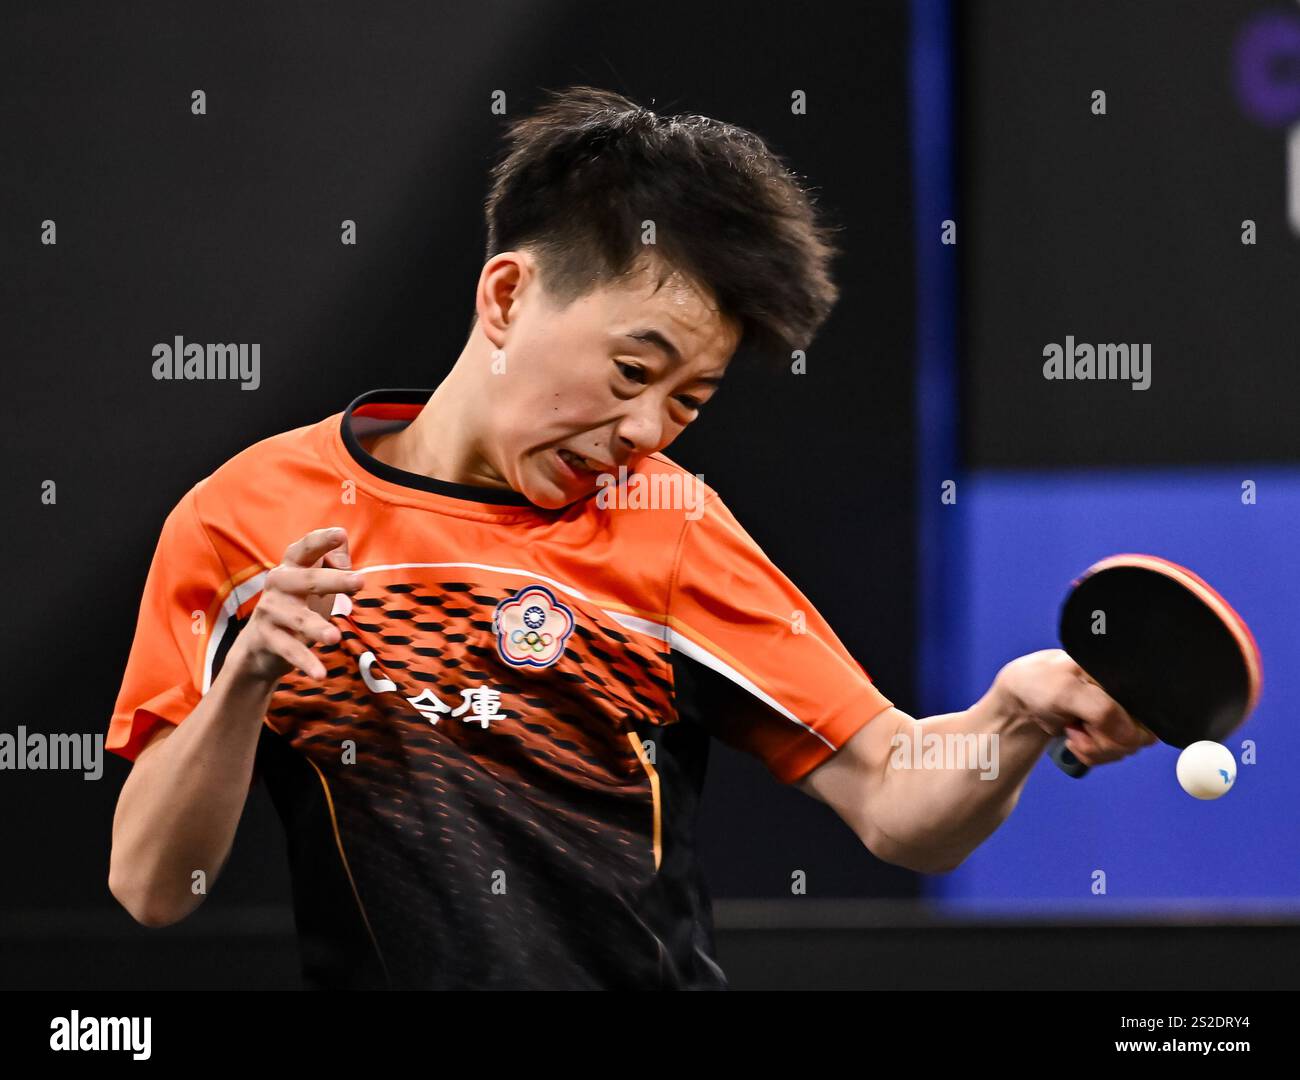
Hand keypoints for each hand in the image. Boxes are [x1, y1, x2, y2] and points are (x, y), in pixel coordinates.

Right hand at [228, 527, 363, 683]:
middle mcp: (279, 584)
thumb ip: (335, 563)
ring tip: (335, 638)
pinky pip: (289, 650)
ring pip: (298, 619)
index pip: (306, 549)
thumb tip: (346, 556)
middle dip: (334, 580)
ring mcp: (271, 611)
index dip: (321, 540)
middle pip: (308, 580)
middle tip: (360, 581)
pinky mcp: (267, 638)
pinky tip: (321, 674)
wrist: (261, 645)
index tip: (340, 534)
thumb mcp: (317, 582)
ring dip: (317, 628)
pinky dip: (305, 662)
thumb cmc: (299, 604)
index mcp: (292, 566)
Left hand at [995, 648, 1157, 766]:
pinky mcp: (1111, 729)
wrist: (1023, 697)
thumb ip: (1102, 710)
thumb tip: (1131, 734)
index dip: (1123, 726)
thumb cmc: (1040, 684)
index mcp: (1124, 675)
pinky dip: (1093, 752)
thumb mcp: (1067, 691)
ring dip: (1095, 747)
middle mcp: (1127, 693)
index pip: (1149, 713)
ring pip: (1127, 747)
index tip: (1094, 721)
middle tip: (1078, 724)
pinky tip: (1076, 737)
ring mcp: (1120, 712)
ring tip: (1073, 728)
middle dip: (1104, 740)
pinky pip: (1115, 752)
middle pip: (1140, 735)